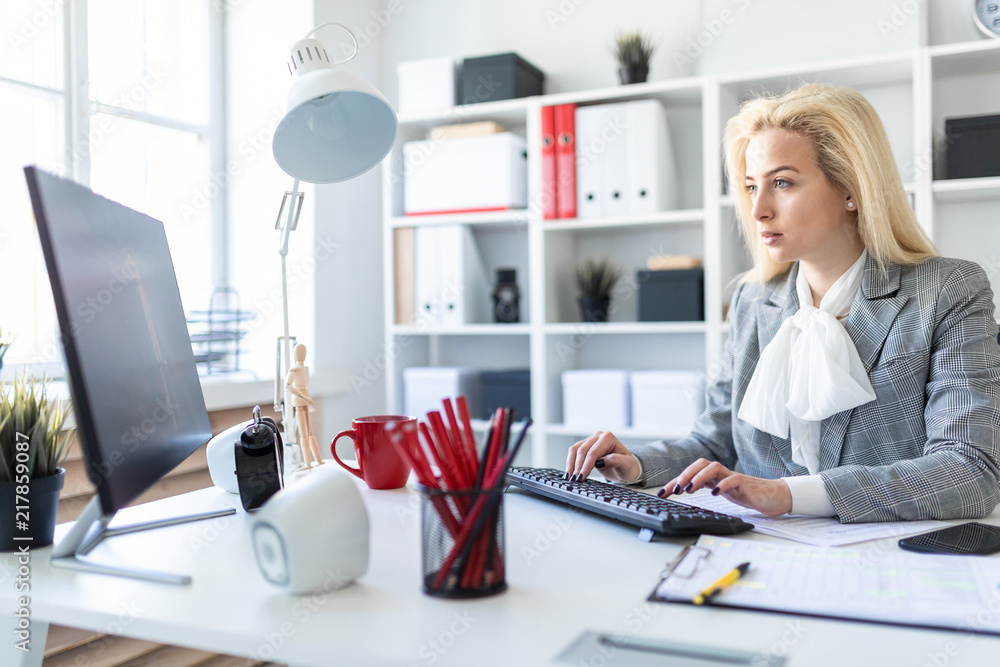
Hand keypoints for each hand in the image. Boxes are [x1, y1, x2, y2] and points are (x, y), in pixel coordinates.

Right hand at [565, 431, 640, 482]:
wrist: (625, 467)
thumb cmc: (628, 466)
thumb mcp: (626, 465)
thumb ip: (615, 461)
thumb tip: (601, 461)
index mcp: (608, 438)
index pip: (593, 452)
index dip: (586, 465)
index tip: (582, 477)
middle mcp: (598, 436)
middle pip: (582, 450)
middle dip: (578, 466)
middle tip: (575, 480)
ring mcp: (591, 440)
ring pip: (575, 450)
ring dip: (571, 464)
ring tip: (570, 477)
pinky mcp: (586, 446)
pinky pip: (574, 452)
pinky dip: (570, 462)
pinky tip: (569, 472)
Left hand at [664, 458, 791, 516]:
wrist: (774, 497)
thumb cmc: (747, 494)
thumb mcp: (722, 493)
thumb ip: (707, 489)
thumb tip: (684, 494)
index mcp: (713, 476)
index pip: (690, 474)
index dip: (674, 482)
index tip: (661, 494)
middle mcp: (721, 473)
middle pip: (699, 464)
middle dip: (684, 475)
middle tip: (675, 489)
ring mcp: (733, 476)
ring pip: (713, 467)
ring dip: (698, 477)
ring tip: (689, 489)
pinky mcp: (745, 483)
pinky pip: (732, 479)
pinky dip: (722, 485)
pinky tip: (715, 493)